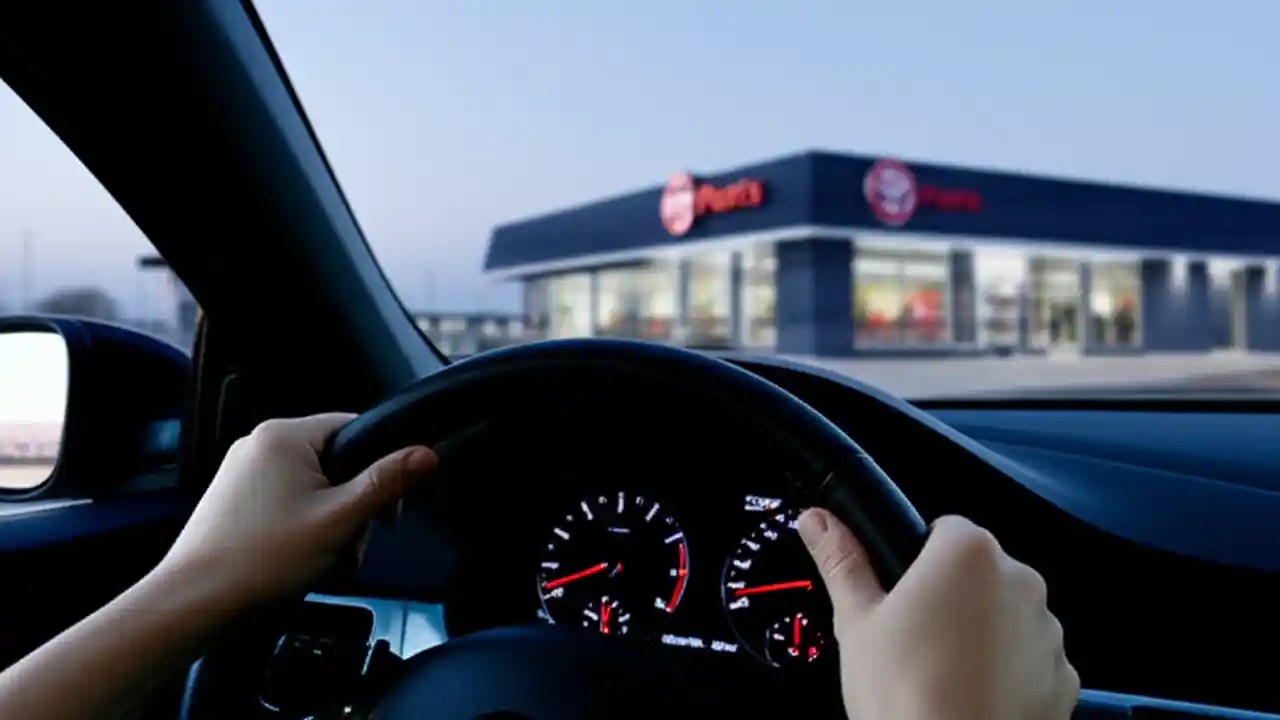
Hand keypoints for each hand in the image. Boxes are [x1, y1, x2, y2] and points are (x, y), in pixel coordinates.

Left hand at [156, 413, 437, 609]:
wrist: (195, 602)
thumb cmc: (260, 560)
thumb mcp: (340, 520)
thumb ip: (387, 483)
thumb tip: (426, 453)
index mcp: (285, 435)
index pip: (354, 429)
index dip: (380, 466)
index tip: (387, 504)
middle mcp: (259, 445)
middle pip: (334, 461)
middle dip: (352, 502)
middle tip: (352, 539)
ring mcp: (242, 472)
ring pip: (312, 485)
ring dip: (329, 519)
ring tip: (322, 555)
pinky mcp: (233, 500)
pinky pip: (286, 501)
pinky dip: (302, 526)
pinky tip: (299, 557)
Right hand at [798, 509, 1077, 719]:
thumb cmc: (906, 698)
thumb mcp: (857, 622)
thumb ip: (841, 561)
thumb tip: (818, 522)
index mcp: (967, 554)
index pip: (943, 528)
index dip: (917, 561)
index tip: (902, 594)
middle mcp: (1019, 582)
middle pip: (978, 572)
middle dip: (950, 596)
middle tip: (914, 639)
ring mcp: (1047, 631)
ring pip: (1005, 615)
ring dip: (981, 632)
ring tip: (940, 673)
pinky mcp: (1063, 675)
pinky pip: (1030, 658)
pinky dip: (1008, 670)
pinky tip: (971, 692)